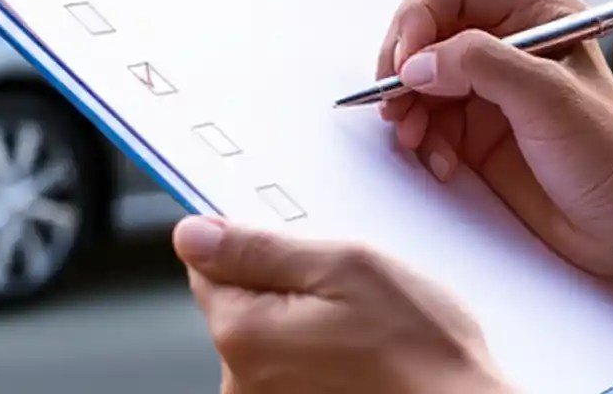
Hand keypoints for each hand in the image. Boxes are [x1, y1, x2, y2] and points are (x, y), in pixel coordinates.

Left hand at [173, 216, 512, 393]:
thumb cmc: (418, 350)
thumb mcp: (343, 267)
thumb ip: (259, 248)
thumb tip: (194, 233)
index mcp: (242, 332)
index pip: (207, 263)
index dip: (251, 243)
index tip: (290, 243)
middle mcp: (241, 378)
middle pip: (237, 299)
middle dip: (282, 282)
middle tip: (340, 284)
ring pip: (266, 330)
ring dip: (301, 317)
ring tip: (357, 321)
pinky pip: (288, 362)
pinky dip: (315, 348)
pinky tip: (356, 347)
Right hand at [377, 0, 612, 278]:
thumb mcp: (548, 98)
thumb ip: (480, 65)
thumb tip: (416, 62)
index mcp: (534, 16)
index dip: (420, 16)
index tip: (405, 60)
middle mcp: (507, 46)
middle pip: (425, 31)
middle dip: (403, 66)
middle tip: (393, 99)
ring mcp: (487, 89)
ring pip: (417, 78)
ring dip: (406, 107)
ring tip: (413, 136)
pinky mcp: (474, 130)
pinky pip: (424, 120)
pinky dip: (421, 139)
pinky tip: (442, 161)